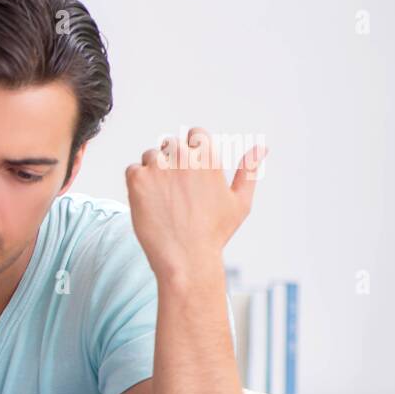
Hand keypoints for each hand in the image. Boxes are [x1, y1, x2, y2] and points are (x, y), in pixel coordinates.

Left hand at [125, 127, 266, 282]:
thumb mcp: (240, 202)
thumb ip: (249, 170)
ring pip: (151, 156)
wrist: (186, 259)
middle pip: (171, 144)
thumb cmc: (214, 234)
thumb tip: (261, 147)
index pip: (195, 134)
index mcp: (209, 158)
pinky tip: (149, 202)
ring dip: (154, 171)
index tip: (190, 173)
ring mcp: (159, 167)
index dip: (192, 151)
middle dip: (172, 162)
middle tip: (176, 192)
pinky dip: (137, 182)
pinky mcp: (138, 180)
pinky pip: (133, 169)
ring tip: (164, 199)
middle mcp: (184, 157)